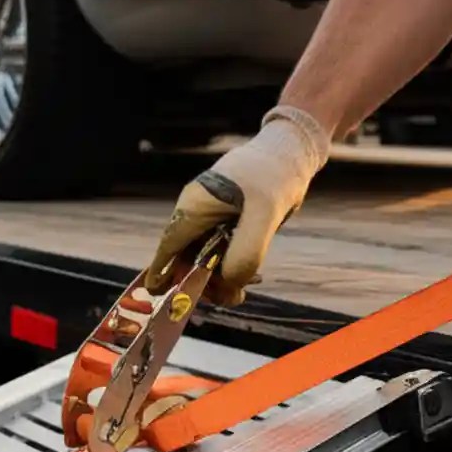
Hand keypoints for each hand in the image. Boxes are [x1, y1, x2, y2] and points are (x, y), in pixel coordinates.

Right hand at [145, 106, 329, 305]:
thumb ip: (246, 252)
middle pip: (187, 258)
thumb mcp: (266, 212)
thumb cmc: (275, 175)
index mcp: (195, 206)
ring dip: (222, 278)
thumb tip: (229, 284)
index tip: (158, 294)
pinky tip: (253, 276)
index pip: (169, 245)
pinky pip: (222, 253)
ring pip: (205, 259)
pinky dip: (232, 268)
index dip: (162, 271)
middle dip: (205, 282)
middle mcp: (198, 213)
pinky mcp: (228, 224)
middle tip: (235, 297)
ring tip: (246, 289)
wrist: (293, 153)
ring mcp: (212, 218)